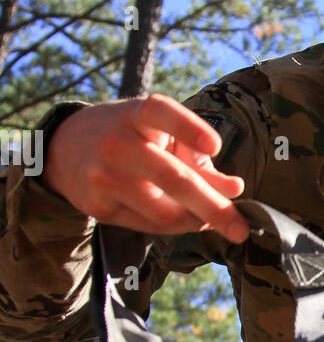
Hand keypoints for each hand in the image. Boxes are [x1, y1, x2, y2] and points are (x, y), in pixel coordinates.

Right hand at [41, 95, 249, 242]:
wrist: (65, 149)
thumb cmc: (130, 137)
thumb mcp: (159, 134)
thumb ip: (197, 159)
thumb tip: (236, 188)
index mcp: (138, 114)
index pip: (162, 114)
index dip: (189, 129)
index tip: (215, 147)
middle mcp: (119, 143)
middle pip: (172, 178)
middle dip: (212, 207)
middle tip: (240, 228)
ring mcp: (105, 176)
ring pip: (163, 211)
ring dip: (196, 221)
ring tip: (210, 220)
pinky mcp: (98, 206)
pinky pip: (148, 225)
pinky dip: (174, 227)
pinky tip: (183, 220)